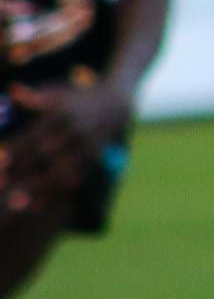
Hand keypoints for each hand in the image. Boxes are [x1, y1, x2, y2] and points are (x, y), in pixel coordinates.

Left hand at [0, 80, 131, 215]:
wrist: (116, 106)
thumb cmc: (77, 99)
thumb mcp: (58, 93)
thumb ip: (34, 96)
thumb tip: (14, 91)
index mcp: (63, 116)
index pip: (36, 135)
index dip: (17, 149)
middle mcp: (76, 133)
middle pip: (47, 156)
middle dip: (23, 171)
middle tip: (0, 185)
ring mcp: (87, 150)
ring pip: (62, 173)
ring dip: (39, 189)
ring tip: (16, 203)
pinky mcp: (93, 163)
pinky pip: (74, 183)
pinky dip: (56, 196)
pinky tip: (37, 207)